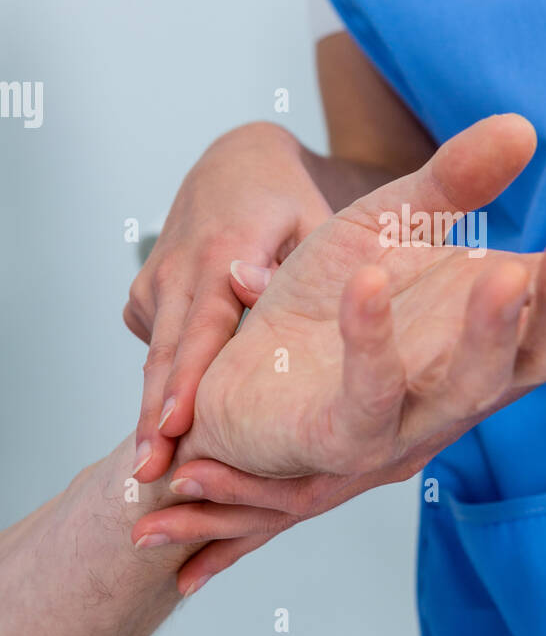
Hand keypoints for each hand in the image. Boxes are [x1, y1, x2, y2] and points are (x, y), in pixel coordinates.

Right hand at [124, 123, 330, 482]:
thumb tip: (258, 293)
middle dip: (154, 419)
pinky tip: (183, 416)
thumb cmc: (286, 198)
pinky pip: (156, 342)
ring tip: (158, 468)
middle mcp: (179, 270)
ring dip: (157, 409)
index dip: (187, 382)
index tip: (175, 427)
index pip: (201, 331)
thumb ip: (294, 266)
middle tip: (148, 474)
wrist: (238, 161)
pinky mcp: (146, 291)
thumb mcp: (309, 220)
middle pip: (164, 356)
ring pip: (157, 357)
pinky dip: (169, 378)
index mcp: (224, 253)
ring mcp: (156, 281)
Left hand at [133, 115, 545, 592]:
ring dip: (490, 334)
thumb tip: (524, 127)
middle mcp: (460, 386)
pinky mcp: (340, 439)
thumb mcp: (388, 225)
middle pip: (536, 358)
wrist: (235, 380)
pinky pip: (366, 396)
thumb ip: (454, 183)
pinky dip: (371, 340)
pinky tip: (368, 277)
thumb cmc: (323, 308)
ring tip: (507, 272)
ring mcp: (406, 422)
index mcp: (484, 336)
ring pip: (468, 388)